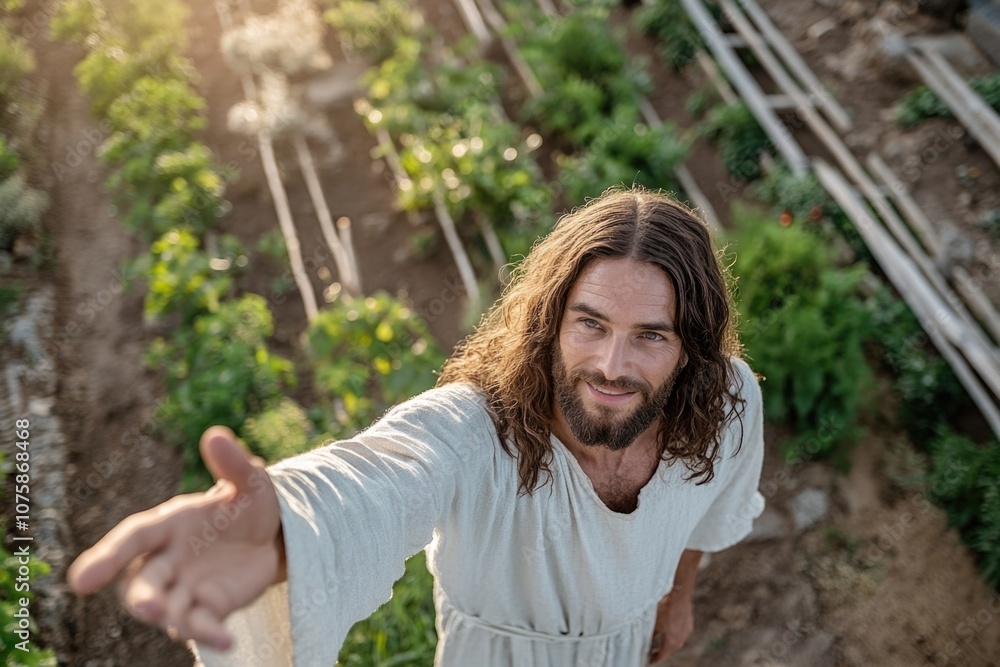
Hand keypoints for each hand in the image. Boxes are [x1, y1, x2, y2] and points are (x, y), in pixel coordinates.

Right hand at [67, 426, 283, 650]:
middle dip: (142, 598)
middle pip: (142, 583)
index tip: (80, 582)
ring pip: (168, 609)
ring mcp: (186, 587)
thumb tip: (215, 434)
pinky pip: (203, 624)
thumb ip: (234, 464)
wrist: (273, 534)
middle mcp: (168, 559)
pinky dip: (210, 634)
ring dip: (171, 620)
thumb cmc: (250, 502)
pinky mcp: (209, 608)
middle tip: (148, 609)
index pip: (132, 538)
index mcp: (168, 524)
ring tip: (183, 628)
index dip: (106, 558)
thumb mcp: (250, 482)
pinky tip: (226, 641)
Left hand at [648, 591, 693, 664]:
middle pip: (670, 649)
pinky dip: (674, 632)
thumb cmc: (665, 607)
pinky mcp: (689, 622)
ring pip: (676, 640)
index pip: (662, 656)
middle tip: (652, 651)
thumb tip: (646, 639)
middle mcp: (681, 639)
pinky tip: (668, 627)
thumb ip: (650, 633)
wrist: (678, 594)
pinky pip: (681, 631)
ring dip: (668, 641)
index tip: (649, 661)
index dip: (654, 660)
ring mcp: (686, 631)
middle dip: (661, 651)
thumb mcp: (653, 622)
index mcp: (671, 642)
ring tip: (659, 638)